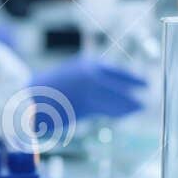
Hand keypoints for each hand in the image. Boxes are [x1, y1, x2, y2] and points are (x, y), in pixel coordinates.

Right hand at [28, 57, 146, 119]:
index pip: (116, 71)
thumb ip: (90, 80)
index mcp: (87, 64)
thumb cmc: (49, 89)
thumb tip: (108, 89)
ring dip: (130, 104)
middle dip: (134, 91)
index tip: (144, 82)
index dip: (131, 78)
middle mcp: (90, 74)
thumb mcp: (72, 76)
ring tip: (142, 107)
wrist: (29, 98)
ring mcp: (88, 90)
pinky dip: (119, 112)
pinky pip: (107, 110)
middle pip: (119, 85)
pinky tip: (126, 113)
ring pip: (116, 98)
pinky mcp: (85, 106)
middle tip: (148, 96)